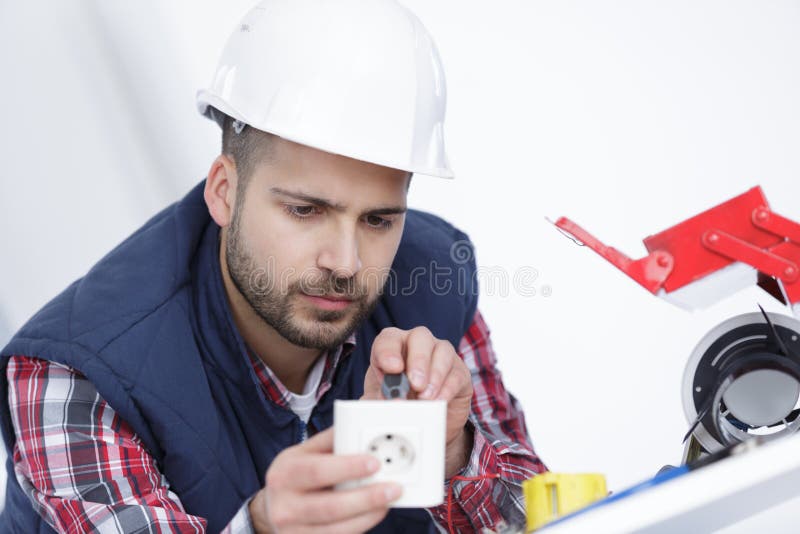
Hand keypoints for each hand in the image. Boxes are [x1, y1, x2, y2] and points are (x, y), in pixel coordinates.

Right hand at [249, 427, 401, 532]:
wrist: (271, 509)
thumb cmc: (295, 475)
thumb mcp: (305, 452)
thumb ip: (334, 438)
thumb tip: (365, 417)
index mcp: (285, 472)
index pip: (317, 470)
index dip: (347, 467)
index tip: (374, 462)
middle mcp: (285, 505)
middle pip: (329, 506)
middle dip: (365, 498)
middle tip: (393, 488)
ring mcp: (294, 530)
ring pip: (336, 529)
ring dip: (368, 515)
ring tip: (389, 501)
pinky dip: (360, 526)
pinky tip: (375, 513)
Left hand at [362, 326, 473, 477]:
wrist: (422, 421)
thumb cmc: (399, 402)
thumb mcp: (383, 402)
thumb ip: (381, 401)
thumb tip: (390, 402)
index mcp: (393, 347)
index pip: (389, 339)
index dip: (389, 351)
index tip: (392, 368)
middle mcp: (418, 345)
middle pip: (420, 337)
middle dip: (418, 360)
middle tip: (414, 384)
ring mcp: (441, 355)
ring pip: (443, 350)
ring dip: (435, 374)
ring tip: (425, 397)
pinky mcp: (459, 373)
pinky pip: (457, 374)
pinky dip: (447, 388)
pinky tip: (439, 401)